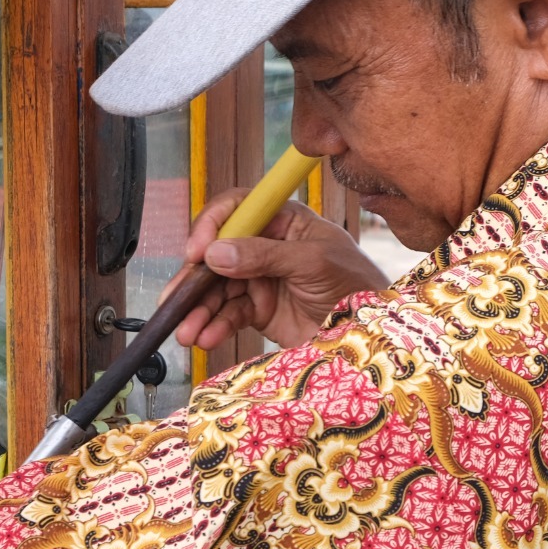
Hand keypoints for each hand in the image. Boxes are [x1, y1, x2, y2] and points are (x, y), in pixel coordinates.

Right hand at [168, 192, 388, 351]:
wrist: (372, 333)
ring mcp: (261, 279)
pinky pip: (228, 315)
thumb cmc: (356, 284)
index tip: (197, 252)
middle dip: (194, 280)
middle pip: (217, 255)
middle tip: (175, 300)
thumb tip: (216, 253)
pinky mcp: (260, 311)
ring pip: (218, 290)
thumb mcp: (313, 262)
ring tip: (186, 331)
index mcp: (283, 221)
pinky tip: (205, 337)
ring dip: (199, 311)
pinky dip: (215, 327)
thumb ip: (264, 256)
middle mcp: (267, 246)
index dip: (212, 227)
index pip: (236, 210)